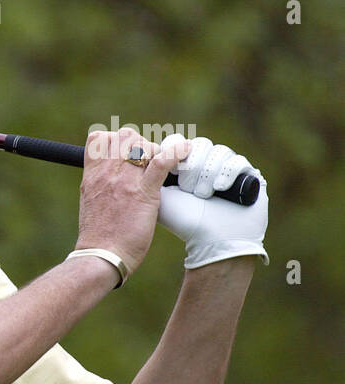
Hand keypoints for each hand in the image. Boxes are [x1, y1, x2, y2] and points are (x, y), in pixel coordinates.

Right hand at [77, 126, 185, 274]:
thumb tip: (114, 179)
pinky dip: (177, 152)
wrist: (102, 256)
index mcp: (92, 176)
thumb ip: (101, 185)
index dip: (117, 140)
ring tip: (162, 168)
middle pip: (125, 135)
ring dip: (156, 151)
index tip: (127, 153)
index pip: (99, 138)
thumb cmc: (98, 236)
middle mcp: (106, 173)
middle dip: (140, 143)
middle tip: (148, 161)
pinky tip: (184, 152)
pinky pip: (162, 161)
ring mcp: (124, 181)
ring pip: (143, 144)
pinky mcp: (144, 193)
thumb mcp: (91, 203)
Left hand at [157, 134, 269, 268]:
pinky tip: (220, 189)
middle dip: (191, 165)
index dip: (172, 151)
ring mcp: (228, 168)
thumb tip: (135, 153)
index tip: (169, 172)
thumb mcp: (158, 196)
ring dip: (208, 173)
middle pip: (198, 144)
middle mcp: (207, 163)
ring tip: (202, 195)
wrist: (212, 241)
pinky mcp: (248, 175)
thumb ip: (146, 174)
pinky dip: (227, 173)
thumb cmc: (183, 221)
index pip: (177, 142)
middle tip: (187, 188)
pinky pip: (238, 161)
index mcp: (184, 165)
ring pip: (218, 151)